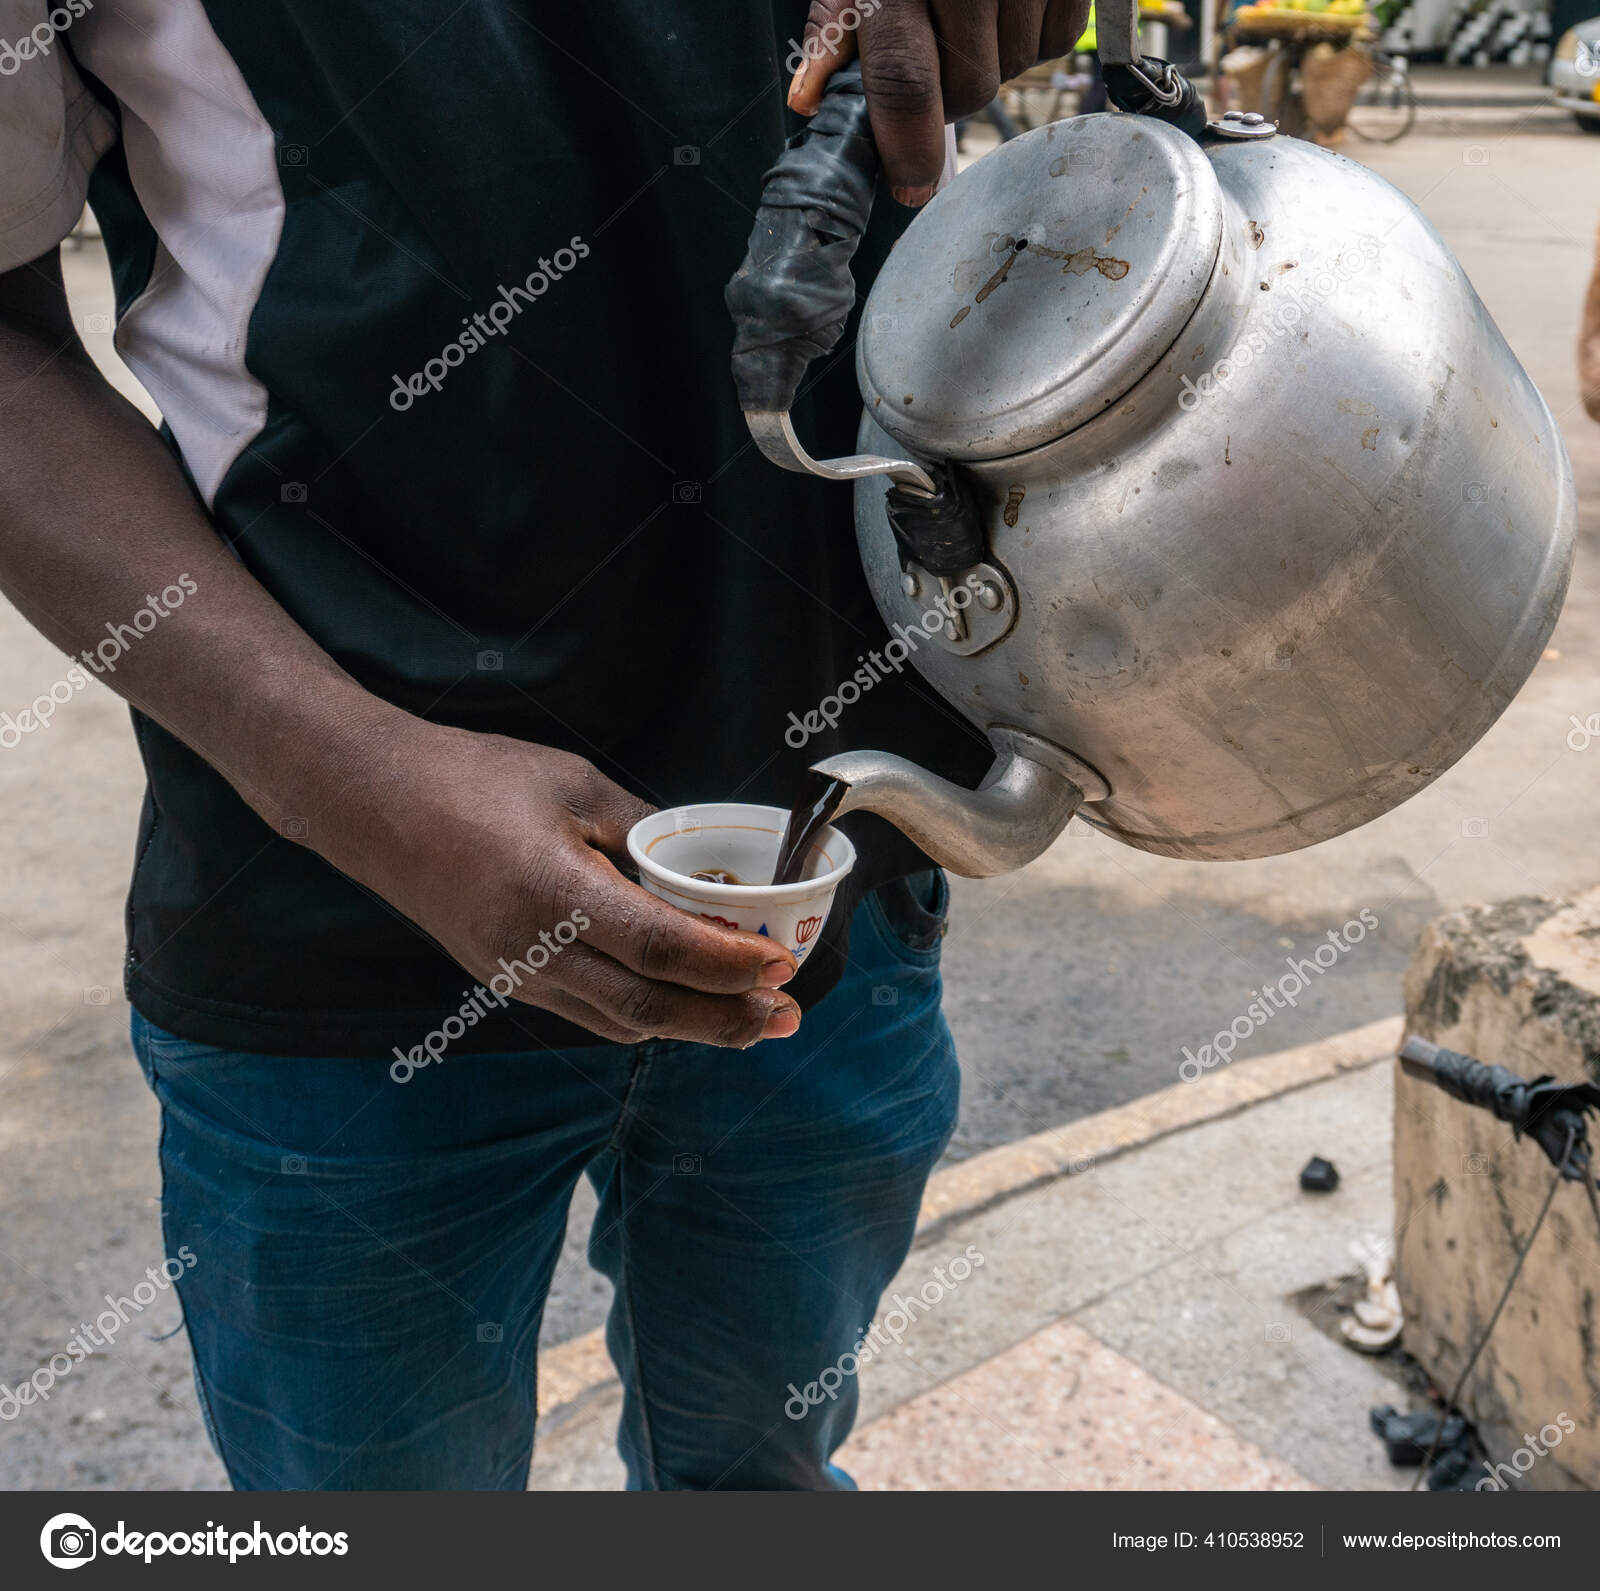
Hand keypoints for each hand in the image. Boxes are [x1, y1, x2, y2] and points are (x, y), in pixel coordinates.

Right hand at [319, 722, 800, 1046]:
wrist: (372, 805)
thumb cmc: (473, 780)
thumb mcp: (575, 786)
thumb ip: (643, 832)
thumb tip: (704, 874)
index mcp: (553, 894)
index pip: (661, 951)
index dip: (729, 966)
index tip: (781, 963)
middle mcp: (533, 951)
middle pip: (648, 1010)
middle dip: (727, 1020)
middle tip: (786, 1015)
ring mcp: (515, 975)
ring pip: (620, 1024)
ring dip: (692, 1027)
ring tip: (751, 1016)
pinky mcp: (504, 980)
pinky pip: (590, 1013)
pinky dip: (646, 1015)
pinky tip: (682, 1000)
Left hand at [788, 0, 1089, 204]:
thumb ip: (833, 29)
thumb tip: (807, 99)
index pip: (905, 79)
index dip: (908, 144)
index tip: (909, 185)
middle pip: (968, 84)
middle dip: (950, 95)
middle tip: (937, 57)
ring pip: (1013, 66)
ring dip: (992, 60)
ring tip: (972, 14)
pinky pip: (1057, 37)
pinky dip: (1032, 33)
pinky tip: (1007, 1)